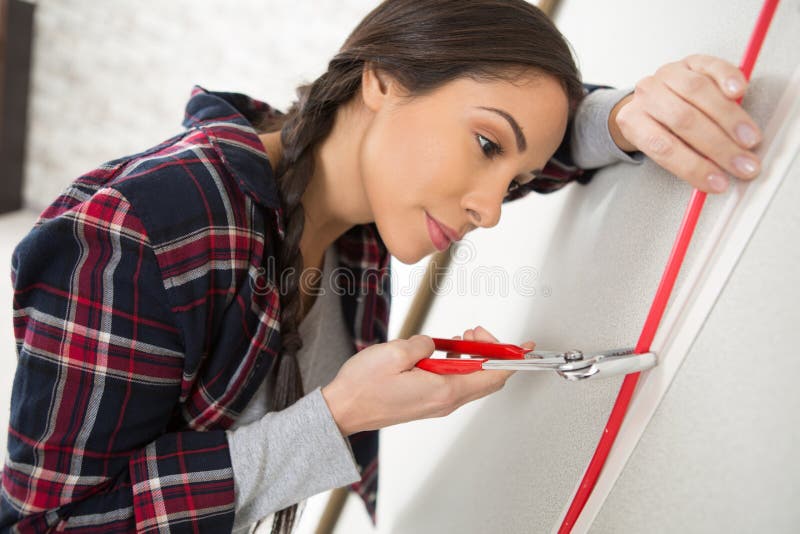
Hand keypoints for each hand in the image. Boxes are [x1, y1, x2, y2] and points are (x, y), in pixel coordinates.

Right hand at [321, 327, 528, 435]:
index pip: (492, 376)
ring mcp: (436, 405)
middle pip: (486, 380)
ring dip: (474, 358)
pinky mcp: (427, 403)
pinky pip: (455, 384)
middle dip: (491, 352)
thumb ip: (424, 344)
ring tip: (462, 338)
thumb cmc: (363, 387)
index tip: (522, 347)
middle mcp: (444, 402)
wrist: (343, 411)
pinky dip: (459, 366)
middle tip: (478, 332)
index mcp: (443, 390)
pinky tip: (446, 352)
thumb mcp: (395, 352)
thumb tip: (434, 344)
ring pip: (471, 382)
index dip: (511, 360)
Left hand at [609, 54, 762, 193]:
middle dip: (719, 147)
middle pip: (683, 120)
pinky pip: (710, 66)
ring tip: (749, 140)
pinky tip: (739, 92)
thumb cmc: (659, 128)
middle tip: (743, 164)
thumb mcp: (662, 147)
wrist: (652, 99)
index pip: (663, 148)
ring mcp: (668, 74)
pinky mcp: (691, 60)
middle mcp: (647, 94)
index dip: (693, 167)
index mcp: (634, 121)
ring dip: (729, 119)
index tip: (719, 183)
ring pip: (698, 93)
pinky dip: (727, 78)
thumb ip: (684, 159)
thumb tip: (715, 179)